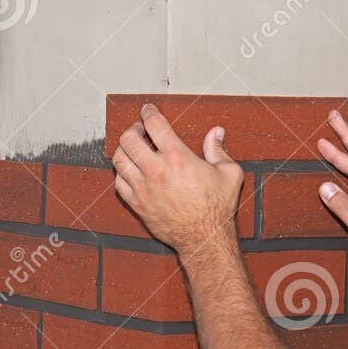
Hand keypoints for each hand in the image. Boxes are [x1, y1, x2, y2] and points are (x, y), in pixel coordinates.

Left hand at [112, 103, 243, 252]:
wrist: (204, 238)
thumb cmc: (218, 206)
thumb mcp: (229, 173)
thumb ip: (218, 150)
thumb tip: (216, 132)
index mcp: (178, 157)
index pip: (154, 124)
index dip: (149, 112)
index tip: (148, 110)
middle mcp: (156, 170)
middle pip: (128, 139)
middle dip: (133, 129)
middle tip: (141, 130)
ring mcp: (143, 188)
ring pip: (119, 159)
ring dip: (124, 149)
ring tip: (134, 149)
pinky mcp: (137, 204)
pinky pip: (118, 183)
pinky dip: (122, 173)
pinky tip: (132, 171)